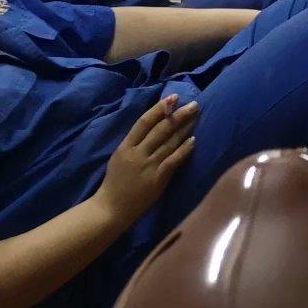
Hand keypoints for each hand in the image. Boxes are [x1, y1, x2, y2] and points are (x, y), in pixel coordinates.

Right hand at [94, 96, 198, 224]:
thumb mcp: (119, 157)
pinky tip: (193, 140)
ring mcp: (148, 166)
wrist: (111, 209)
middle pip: (160, 129)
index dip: (159, 108)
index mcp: (125, 147)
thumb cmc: (115, 182)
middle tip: (194, 104)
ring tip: (196, 117)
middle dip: (178, 115)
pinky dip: (184, 149)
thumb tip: (154, 126)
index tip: (173, 97)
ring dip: (184, 128)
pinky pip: (173, 160)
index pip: (143, 122)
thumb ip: (134, 143)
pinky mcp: (157, 179)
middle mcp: (137, 153)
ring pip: (169, 142)